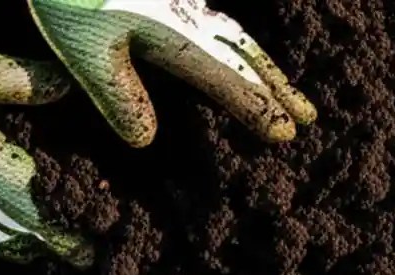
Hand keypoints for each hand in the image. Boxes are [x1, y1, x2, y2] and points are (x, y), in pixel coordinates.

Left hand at [28, 0, 316, 146]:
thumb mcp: (85, 47)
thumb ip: (117, 92)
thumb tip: (147, 140)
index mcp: (172, 38)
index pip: (227, 79)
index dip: (257, 107)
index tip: (287, 132)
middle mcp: (187, 16)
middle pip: (243, 54)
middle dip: (275, 86)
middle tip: (308, 115)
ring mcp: (180, 0)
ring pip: (233, 33)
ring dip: (260, 62)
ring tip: (282, 85)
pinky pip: (212, 17)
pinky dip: (231, 36)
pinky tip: (229, 41)